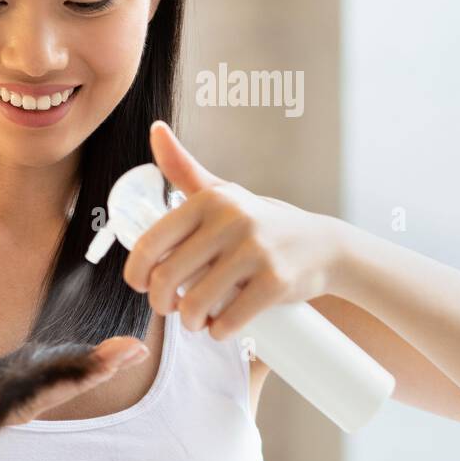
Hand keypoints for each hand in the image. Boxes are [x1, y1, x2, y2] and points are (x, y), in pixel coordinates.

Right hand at [0, 337, 147, 445]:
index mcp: (10, 402)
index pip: (56, 388)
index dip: (84, 374)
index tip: (111, 361)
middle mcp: (28, 401)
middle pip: (74, 383)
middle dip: (106, 366)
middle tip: (137, 349)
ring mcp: (31, 393)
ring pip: (75, 379)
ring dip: (104, 363)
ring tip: (134, 349)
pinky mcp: (29, 382)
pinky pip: (65, 372)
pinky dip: (88, 361)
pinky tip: (108, 353)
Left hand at [122, 120, 346, 339]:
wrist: (322, 245)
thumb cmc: (261, 223)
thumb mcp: (223, 193)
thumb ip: (184, 168)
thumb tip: (155, 129)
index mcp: (209, 201)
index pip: (150, 244)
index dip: (137, 274)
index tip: (143, 286)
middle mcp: (231, 221)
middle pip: (167, 279)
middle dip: (162, 304)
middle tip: (171, 309)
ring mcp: (256, 251)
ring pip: (195, 304)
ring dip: (190, 322)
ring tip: (197, 320)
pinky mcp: (276, 281)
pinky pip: (229, 320)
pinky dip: (219, 331)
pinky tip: (222, 327)